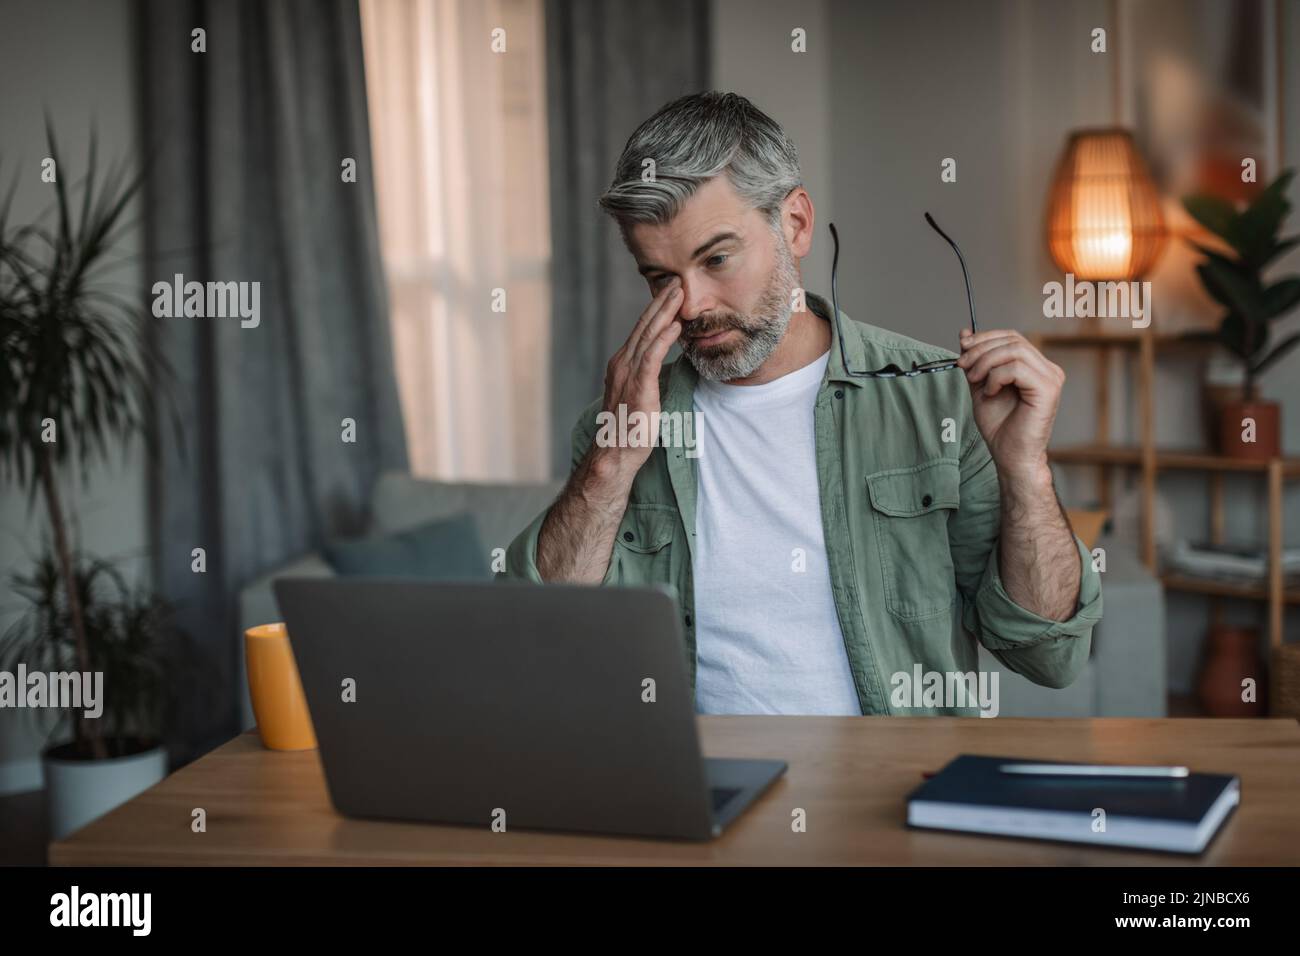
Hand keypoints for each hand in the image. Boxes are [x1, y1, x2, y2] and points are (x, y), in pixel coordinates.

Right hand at [593, 277, 683, 481]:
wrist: (615, 451)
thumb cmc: (629, 427)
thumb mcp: (640, 394)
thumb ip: (647, 375)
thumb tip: (662, 364)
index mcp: (623, 363)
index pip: (642, 329)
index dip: (657, 308)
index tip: (671, 291)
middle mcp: (622, 363)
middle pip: (645, 325)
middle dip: (661, 301)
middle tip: (677, 280)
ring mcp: (628, 373)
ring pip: (648, 335)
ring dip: (665, 313)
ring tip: (679, 293)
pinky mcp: (638, 386)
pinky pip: (652, 357)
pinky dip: (663, 339)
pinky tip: (675, 326)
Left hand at [956, 328, 1062, 482]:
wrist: (1010, 456)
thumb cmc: (1000, 426)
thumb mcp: (980, 385)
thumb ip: (975, 361)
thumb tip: (965, 333)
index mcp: (1035, 366)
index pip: (1011, 337)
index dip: (984, 337)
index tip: (962, 348)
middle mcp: (1048, 369)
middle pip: (1012, 340)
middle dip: (980, 349)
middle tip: (963, 366)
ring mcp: (1051, 378)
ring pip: (1014, 351)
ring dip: (986, 362)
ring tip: (975, 380)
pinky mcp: (1048, 389)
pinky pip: (1016, 368)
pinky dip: (996, 377)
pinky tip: (991, 392)